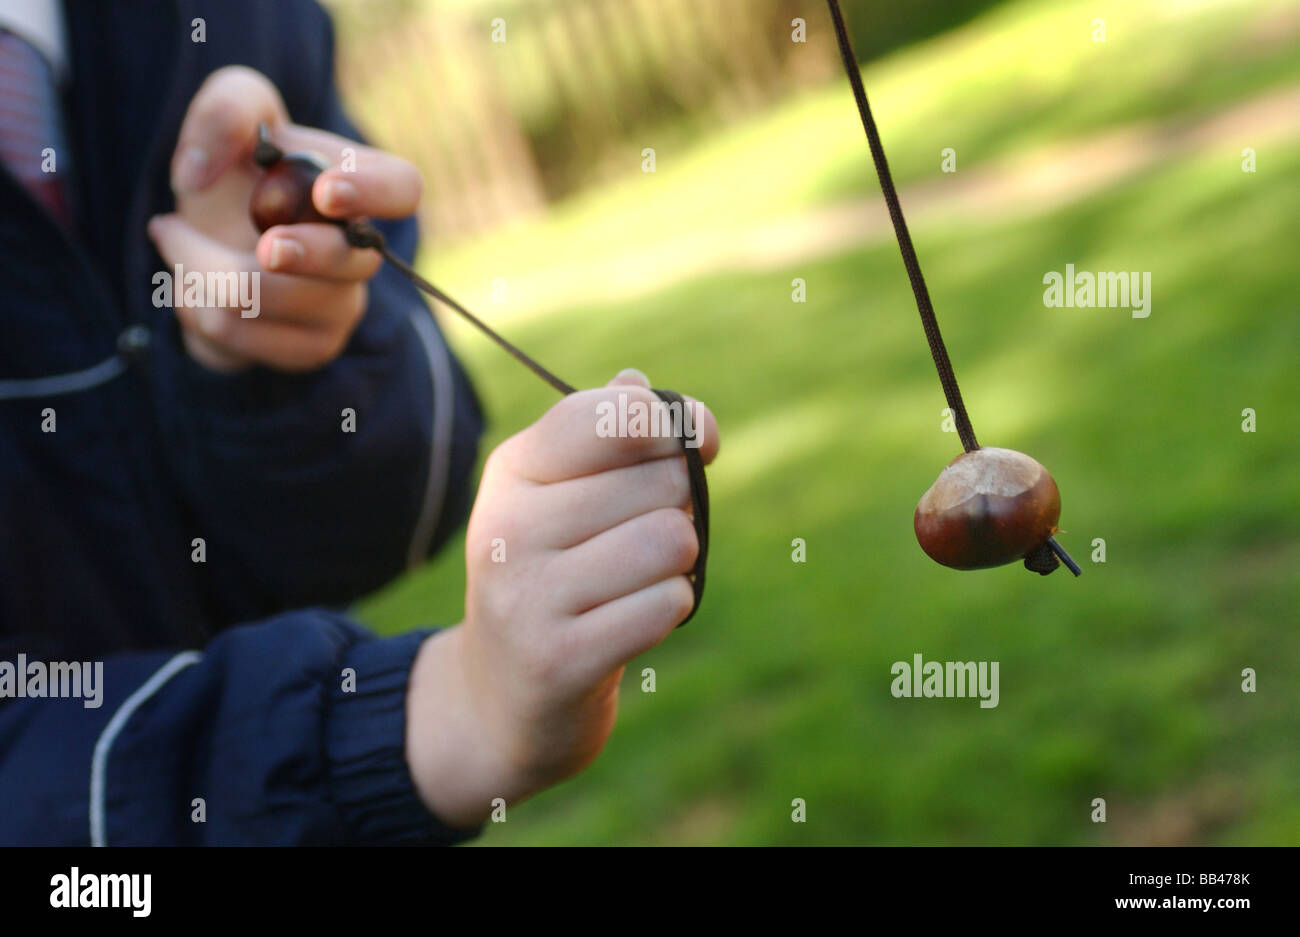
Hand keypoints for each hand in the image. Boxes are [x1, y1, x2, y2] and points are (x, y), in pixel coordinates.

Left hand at [146, 66, 421, 371]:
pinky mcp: (309, 348)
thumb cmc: (236, 171)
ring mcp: (341, 306)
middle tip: (264, 246)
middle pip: (353, 262)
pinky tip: (186, 284)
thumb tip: (197, 174)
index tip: (326, 192)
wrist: (207, 240)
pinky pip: (249, 339)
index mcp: (359, 184)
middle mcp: (361, 252)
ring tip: (172, 238)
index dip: (374, 193)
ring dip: (201, 269)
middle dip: (306, 255)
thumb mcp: (228, 113)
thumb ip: (225, 111)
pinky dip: (197, 308)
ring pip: (280, 301)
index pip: (403, 188)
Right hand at [405, 370, 719, 826]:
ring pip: (670, 540)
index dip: (676, 424)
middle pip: (662, 479)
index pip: (612, 414)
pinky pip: (665, 604)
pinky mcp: (558, 659)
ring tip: (635, 582)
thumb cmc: (553, 576)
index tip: (696, 444)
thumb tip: (642, 387)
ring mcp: (526, 595)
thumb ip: (607, 434)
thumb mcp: (563, 496)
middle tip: (634, 543)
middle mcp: (508, 526)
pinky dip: (668, 609)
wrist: (499, 698)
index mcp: (514, 469)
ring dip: (677, 563)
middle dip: (675, 508)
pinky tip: (631, 622)